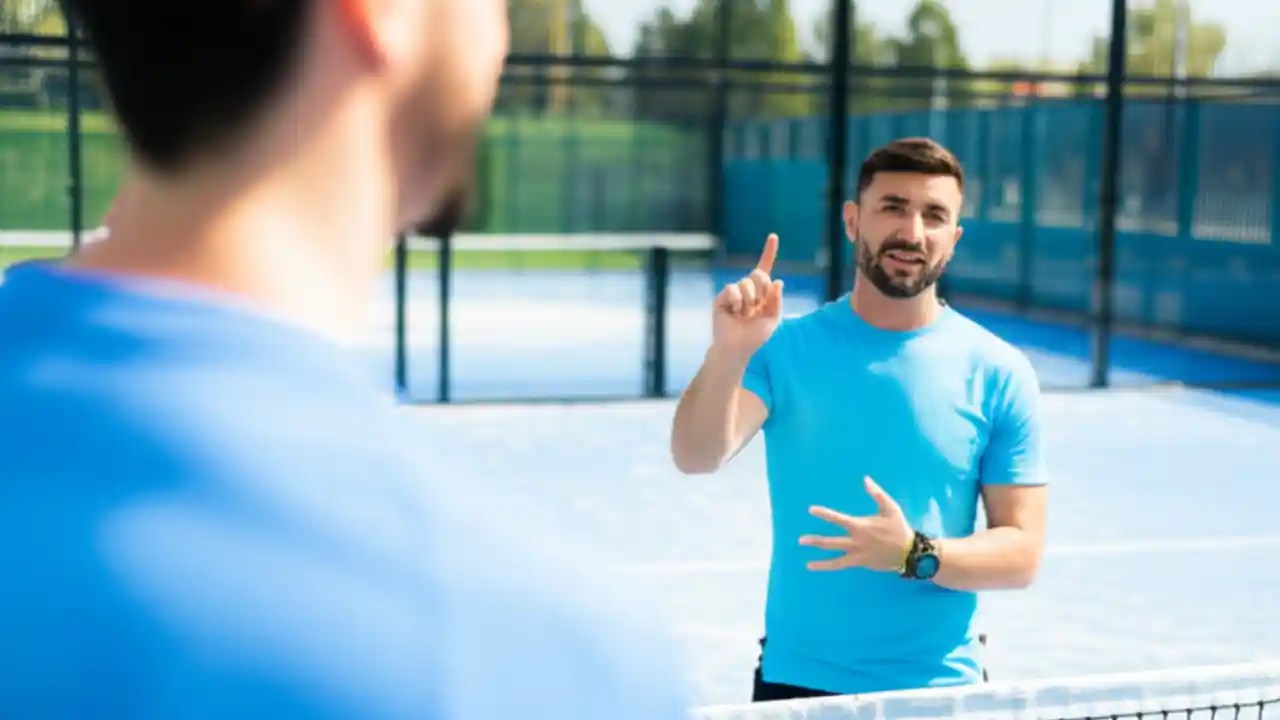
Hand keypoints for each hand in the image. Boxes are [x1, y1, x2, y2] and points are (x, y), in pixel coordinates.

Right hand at [712, 234, 783, 357]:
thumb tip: (778, 280)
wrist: (738, 348)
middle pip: (759, 274)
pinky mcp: (722, 298)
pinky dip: (737, 302)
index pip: (765, 268)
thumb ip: (777, 300)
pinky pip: (733, 289)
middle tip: (757, 306)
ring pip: (746, 283)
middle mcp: (747, 289)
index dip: (769, 252)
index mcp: (761, 292)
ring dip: (750, 301)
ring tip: (744, 314)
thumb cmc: (756, 336)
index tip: (773, 236)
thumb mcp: (773, 318)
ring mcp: (734, 293)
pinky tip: (734, 313)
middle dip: (762, 289)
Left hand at [799, 476, 913, 572]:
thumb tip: (865, 479)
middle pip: (831, 542)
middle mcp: (856, 541)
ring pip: (835, 558)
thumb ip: (877, 494)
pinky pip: (841, 565)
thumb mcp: (890, 508)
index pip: (838, 519)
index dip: (824, 514)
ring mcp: (857, 554)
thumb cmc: (898, 528)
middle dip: (815, 541)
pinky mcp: (860, 563)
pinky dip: (829, 566)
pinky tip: (816, 567)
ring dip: (820, 561)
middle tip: (801, 540)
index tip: (811, 510)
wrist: (909, 552)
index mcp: (861, 526)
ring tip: (807, 563)